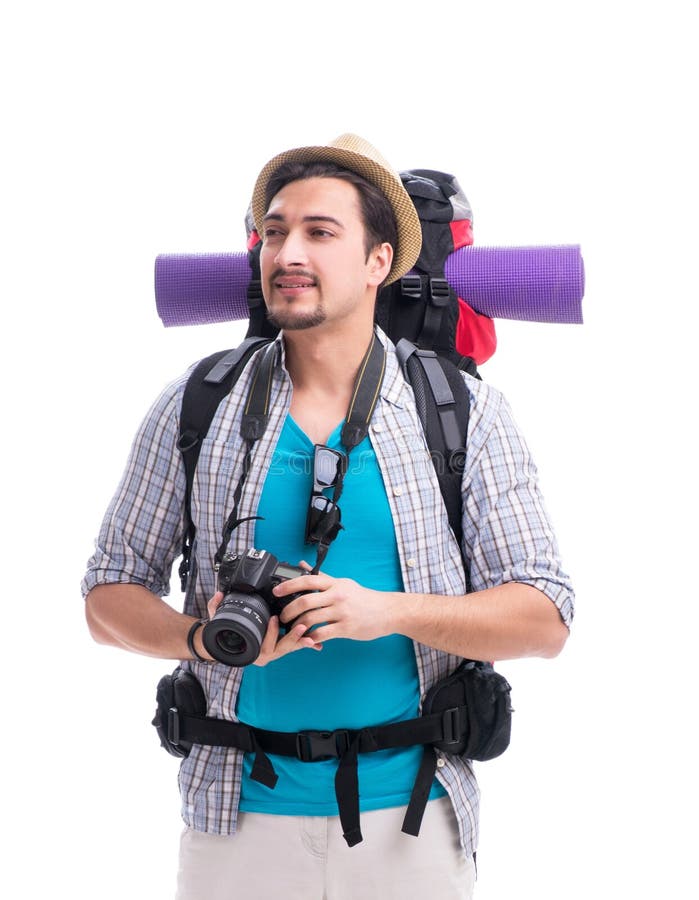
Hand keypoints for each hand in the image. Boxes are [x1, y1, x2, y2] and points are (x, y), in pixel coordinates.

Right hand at [206, 590, 321, 667]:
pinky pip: (293, 648)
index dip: (269, 634)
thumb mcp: (218, 620)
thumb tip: (218, 595)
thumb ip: (216, 607)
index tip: (273, 619)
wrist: (225, 646)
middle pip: (280, 649)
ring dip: (300, 641)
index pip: (263, 646)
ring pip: (289, 649)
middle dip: (291, 639)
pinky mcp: (280, 649)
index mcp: (251, 651)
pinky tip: (315, 642)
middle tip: (300, 627)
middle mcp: (263, 655)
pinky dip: (303, 644)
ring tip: (310, 634)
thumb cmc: (224, 635)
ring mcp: (273, 653)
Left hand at [273, 570, 395, 643]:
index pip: (308, 581)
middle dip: (289, 610)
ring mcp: (342, 612)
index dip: (289, 585)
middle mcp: (338, 596)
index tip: (277, 591)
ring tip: (291, 629)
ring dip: (297, 626)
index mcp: (335, 584)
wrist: (388, 611)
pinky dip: (311, 638)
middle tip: (282, 617)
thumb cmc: (364, 598)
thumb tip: (303, 566)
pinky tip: (306, 639)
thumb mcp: (344, 584)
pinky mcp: (346, 628)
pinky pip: (322, 634)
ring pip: (311, 619)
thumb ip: (323, 577)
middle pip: (305, 601)